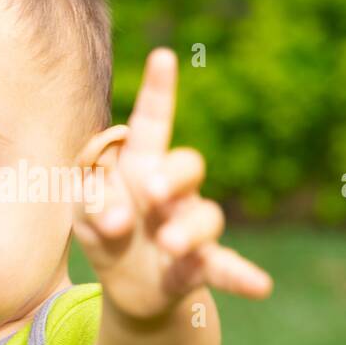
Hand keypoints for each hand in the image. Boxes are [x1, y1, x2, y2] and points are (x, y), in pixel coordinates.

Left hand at [73, 48, 273, 321]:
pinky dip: (244, 275)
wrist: (126, 287)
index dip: (157, 90)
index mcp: (139, 165)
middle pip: (188, 165)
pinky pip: (227, 267)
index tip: (162, 57)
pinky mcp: (199, 265)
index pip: (151, 123)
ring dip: (188, 230)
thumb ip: (92, 203)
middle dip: (176, 174)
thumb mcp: (83, 213)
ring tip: (166, 246)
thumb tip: (121, 220)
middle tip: (153, 192)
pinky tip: (262, 285)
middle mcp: (172, 190)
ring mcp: (189, 226)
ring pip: (207, 217)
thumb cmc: (106, 230)